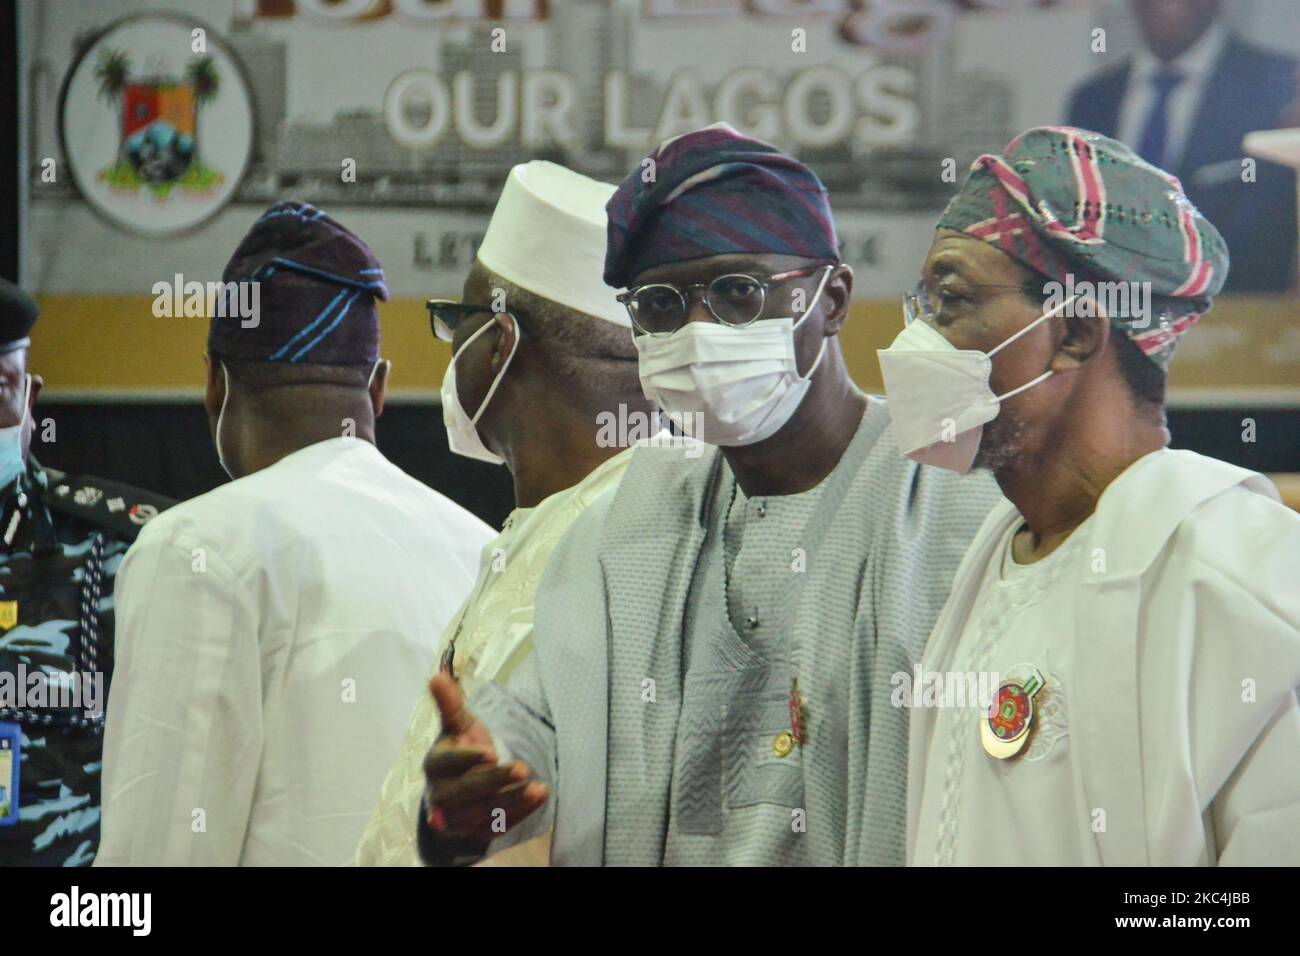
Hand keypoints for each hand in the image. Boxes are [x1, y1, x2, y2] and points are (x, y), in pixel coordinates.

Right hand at [421, 673, 548, 844]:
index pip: (449, 763)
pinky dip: (521, 813)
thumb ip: (450, 705)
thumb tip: (436, 676)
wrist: (454, 797)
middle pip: (469, 790)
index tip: (492, 753)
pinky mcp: (477, 831)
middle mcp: (443, 794)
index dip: (469, 759)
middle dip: (496, 779)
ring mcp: (459, 817)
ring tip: (538, 787)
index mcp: (436, 765)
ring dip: (513, 799)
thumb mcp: (456, 727)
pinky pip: (500, 825)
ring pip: (487, 810)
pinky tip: (540, 797)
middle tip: (523, 768)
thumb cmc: (458, 752)